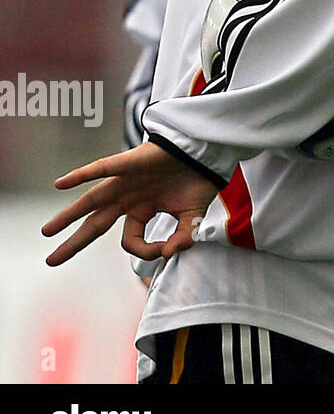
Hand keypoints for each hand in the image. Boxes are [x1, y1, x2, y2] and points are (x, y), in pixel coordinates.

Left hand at [41, 142, 219, 266]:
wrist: (208, 153)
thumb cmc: (199, 181)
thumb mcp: (192, 217)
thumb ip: (183, 237)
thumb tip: (168, 253)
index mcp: (142, 210)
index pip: (131, 241)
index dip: (146, 250)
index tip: (165, 249)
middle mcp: (128, 198)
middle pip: (95, 225)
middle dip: (73, 243)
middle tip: (51, 260)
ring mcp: (126, 181)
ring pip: (90, 201)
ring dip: (67, 216)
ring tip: (46, 231)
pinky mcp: (129, 163)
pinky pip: (101, 168)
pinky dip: (80, 175)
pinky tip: (60, 183)